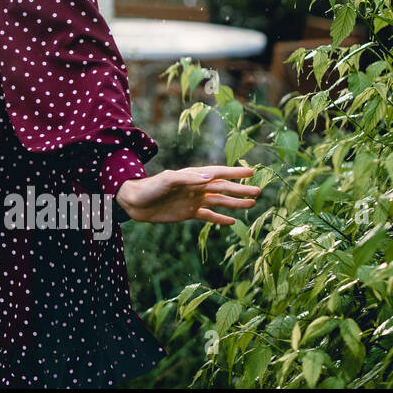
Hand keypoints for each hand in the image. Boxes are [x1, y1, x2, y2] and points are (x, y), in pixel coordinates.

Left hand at [116, 166, 260, 224]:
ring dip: (235, 203)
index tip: (252, 171)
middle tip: (258, 191)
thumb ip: (188, 178)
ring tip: (252, 204)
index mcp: (192, 176)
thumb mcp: (167, 180)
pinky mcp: (188, 213)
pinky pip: (208, 215)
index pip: (218, 173)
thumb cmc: (149, 187)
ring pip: (219, 201)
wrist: (134, 203)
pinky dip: (220, 218)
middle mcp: (195, 187)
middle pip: (222, 188)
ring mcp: (193, 200)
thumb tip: (210, 176)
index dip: (235, 172)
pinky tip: (233, 221)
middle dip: (240, 189)